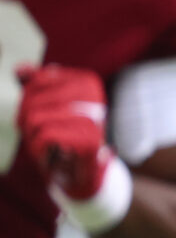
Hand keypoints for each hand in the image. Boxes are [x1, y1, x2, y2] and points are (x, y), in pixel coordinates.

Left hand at [16, 63, 113, 199]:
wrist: (82, 169)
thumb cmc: (62, 132)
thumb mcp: (46, 105)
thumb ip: (34, 85)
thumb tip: (19, 68)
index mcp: (86, 80)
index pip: (37, 80)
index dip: (26, 100)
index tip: (36, 114)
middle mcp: (94, 94)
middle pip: (33, 100)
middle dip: (25, 120)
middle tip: (36, 132)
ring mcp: (94, 116)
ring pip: (35, 118)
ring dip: (31, 136)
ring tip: (43, 142)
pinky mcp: (89, 139)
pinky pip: (44, 136)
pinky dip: (38, 148)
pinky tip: (48, 151)